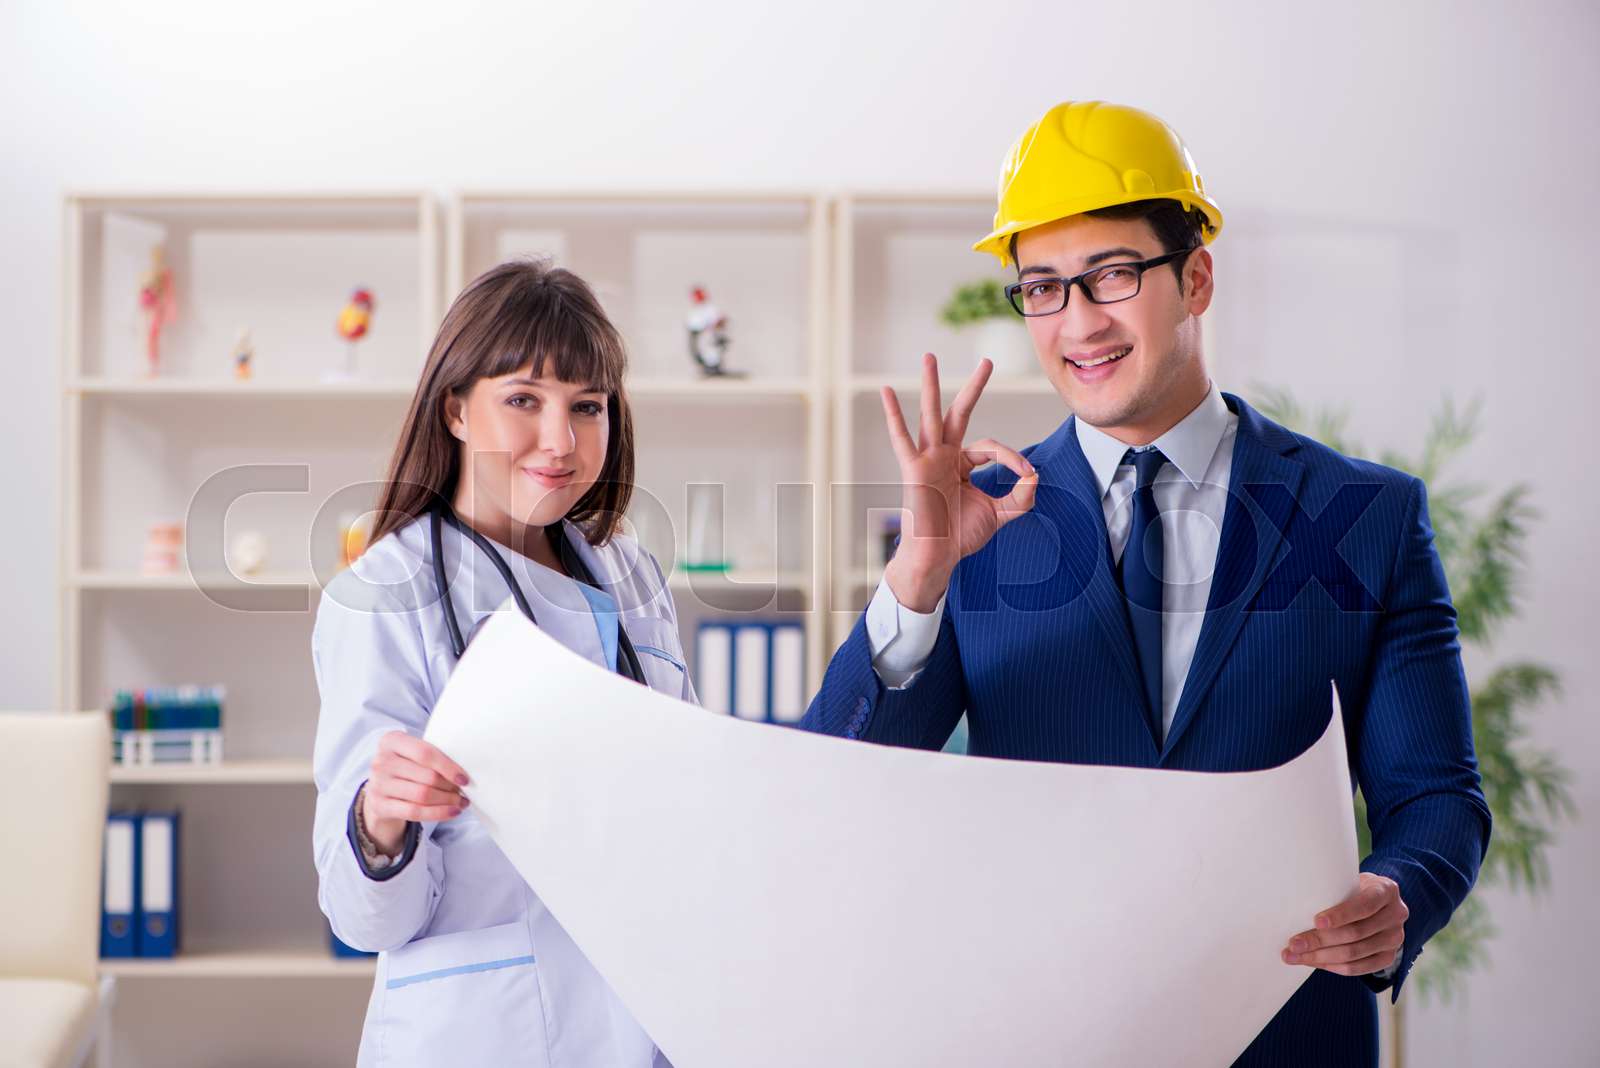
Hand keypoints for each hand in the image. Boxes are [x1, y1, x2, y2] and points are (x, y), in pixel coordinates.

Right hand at [361, 731, 471, 855]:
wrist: (380, 788)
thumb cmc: (406, 767)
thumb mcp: (413, 754)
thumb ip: (433, 756)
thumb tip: (463, 774)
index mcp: (391, 741)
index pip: (425, 753)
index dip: (448, 767)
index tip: (464, 779)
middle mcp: (381, 761)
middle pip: (427, 776)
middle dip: (450, 787)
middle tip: (462, 792)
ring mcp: (378, 784)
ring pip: (422, 795)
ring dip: (447, 801)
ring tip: (460, 802)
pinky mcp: (379, 805)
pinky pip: (414, 812)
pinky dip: (438, 813)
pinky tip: (452, 812)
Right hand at [880, 354, 1038, 611]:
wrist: (938, 557)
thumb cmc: (961, 537)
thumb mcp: (1001, 514)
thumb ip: (1021, 496)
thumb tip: (1035, 475)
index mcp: (961, 464)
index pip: (990, 447)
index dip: (1012, 457)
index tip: (1026, 474)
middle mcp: (944, 456)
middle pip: (959, 413)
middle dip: (973, 387)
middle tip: (987, 360)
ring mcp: (928, 460)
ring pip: (931, 415)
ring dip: (931, 385)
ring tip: (929, 357)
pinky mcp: (914, 468)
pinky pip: (902, 438)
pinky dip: (893, 414)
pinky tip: (886, 392)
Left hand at [1282, 872, 1407, 976]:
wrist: (1378, 902)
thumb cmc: (1354, 888)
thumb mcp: (1349, 880)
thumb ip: (1333, 889)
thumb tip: (1295, 904)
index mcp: (1386, 891)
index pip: (1364, 905)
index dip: (1340, 915)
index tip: (1316, 921)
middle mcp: (1396, 915)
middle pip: (1355, 933)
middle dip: (1320, 940)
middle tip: (1293, 944)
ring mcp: (1395, 938)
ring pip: (1354, 953)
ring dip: (1321, 957)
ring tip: (1294, 956)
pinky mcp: (1389, 957)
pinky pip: (1359, 968)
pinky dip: (1334, 967)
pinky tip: (1314, 963)